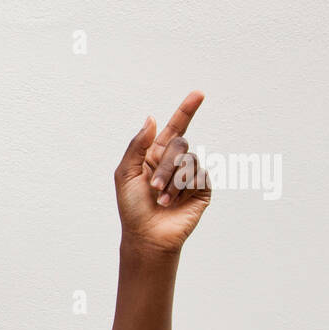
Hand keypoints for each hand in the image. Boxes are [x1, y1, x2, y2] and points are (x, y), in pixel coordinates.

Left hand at [114, 90, 211, 255]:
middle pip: (179, 144)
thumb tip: (151, 118)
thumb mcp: (125, 174)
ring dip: (172, 181)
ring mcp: (190, 176)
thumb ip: (137, 145)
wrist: (147, 235)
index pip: (175, 128)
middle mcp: (175, 163)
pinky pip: (199, 175)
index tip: (199, 94)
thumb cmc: (133, 208)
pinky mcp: (202, 189)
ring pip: (189, 160)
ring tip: (161, 200)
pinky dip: (184, 188)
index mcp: (156, 156)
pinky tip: (174, 203)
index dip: (186, 110)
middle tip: (153, 187)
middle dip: (165, 166)